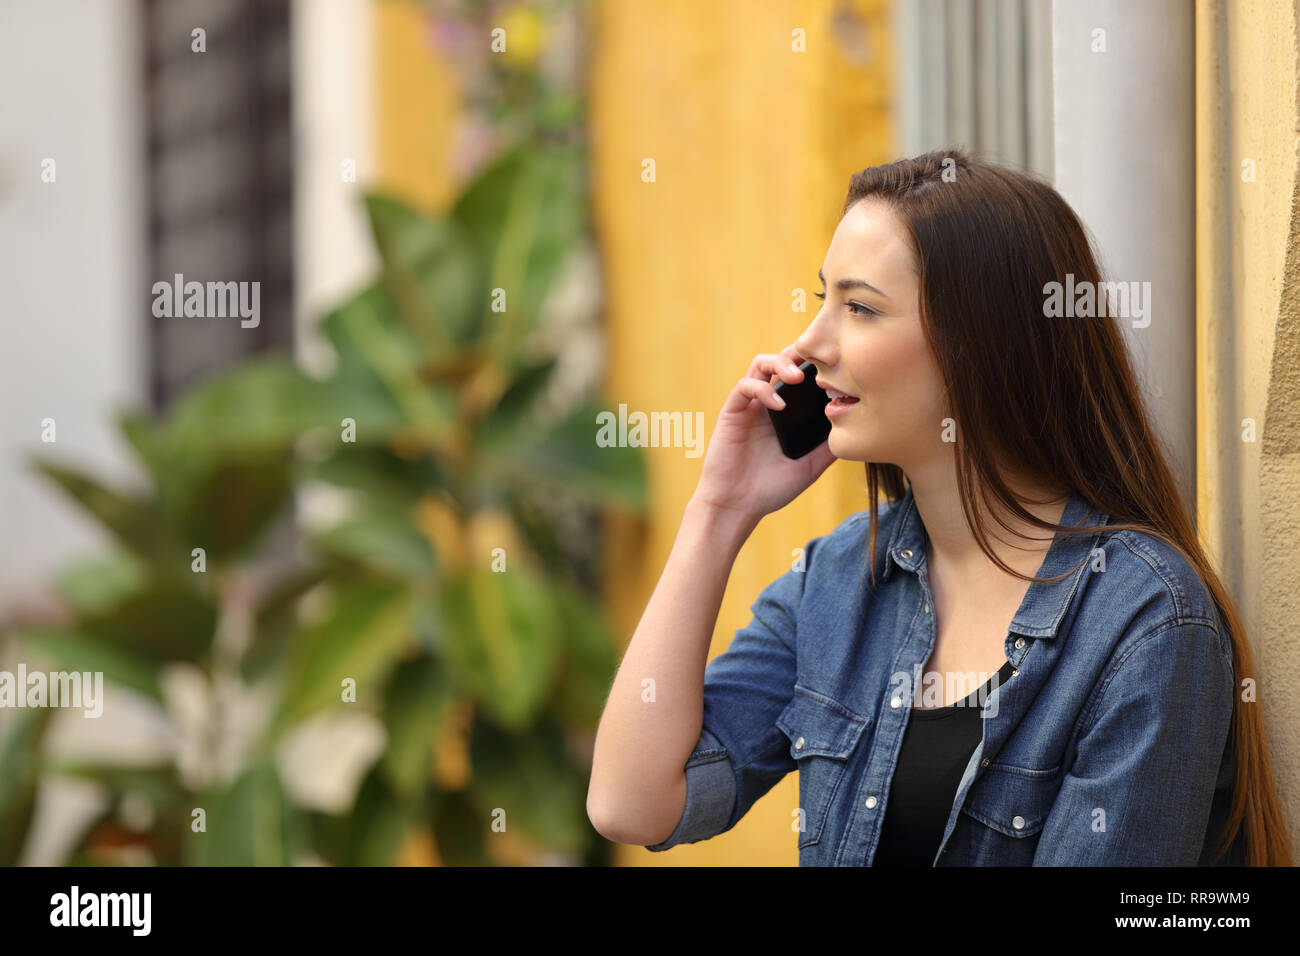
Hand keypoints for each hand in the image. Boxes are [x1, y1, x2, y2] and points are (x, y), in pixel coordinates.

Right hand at [690, 345, 836, 521]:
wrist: (738, 506)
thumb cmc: (771, 488)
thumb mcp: (811, 466)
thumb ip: (828, 447)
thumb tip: (856, 429)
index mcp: (786, 412)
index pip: (802, 376)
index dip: (817, 366)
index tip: (838, 369)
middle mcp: (768, 403)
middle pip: (782, 361)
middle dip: (800, 355)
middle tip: (819, 361)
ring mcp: (749, 405)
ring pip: (761, 364)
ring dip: (780, 363)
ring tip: (798, 377)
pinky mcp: (732, 411)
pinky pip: (745, 386)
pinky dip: (763, 389)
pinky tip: (778, 406)